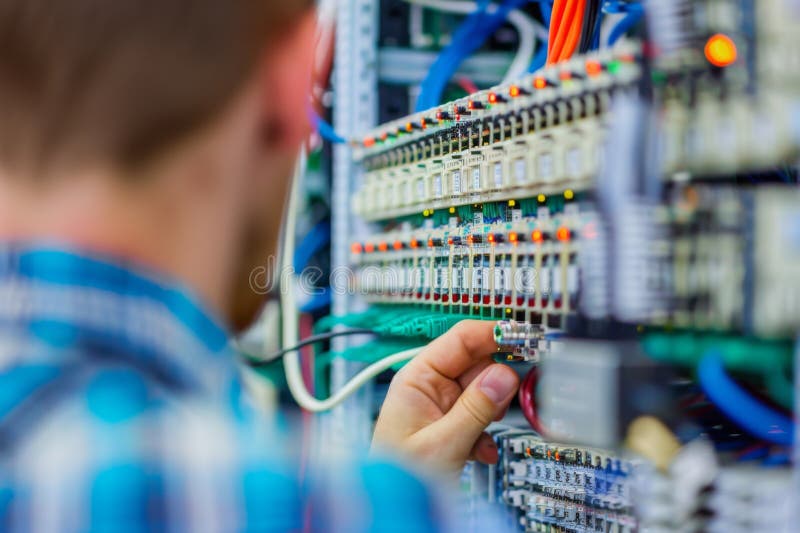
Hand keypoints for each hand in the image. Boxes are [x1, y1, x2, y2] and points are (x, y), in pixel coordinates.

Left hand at [372, 320, 519, 472]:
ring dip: (491, 411)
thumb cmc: (401, 478)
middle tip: (512, 395)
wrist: (399, 514)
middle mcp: (429, 386)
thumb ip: (475, 408)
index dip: (493, 333)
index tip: (524, 335)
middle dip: (496, 382)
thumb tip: (505, 376)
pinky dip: (486, 432)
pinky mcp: (452, 425)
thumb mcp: (442, 443)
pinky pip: (480, 414)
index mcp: (417, 378)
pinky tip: (480, 451)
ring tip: (482, 433)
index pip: (460, 339)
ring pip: (482, 390)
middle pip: (476, 363)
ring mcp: (441, 406)